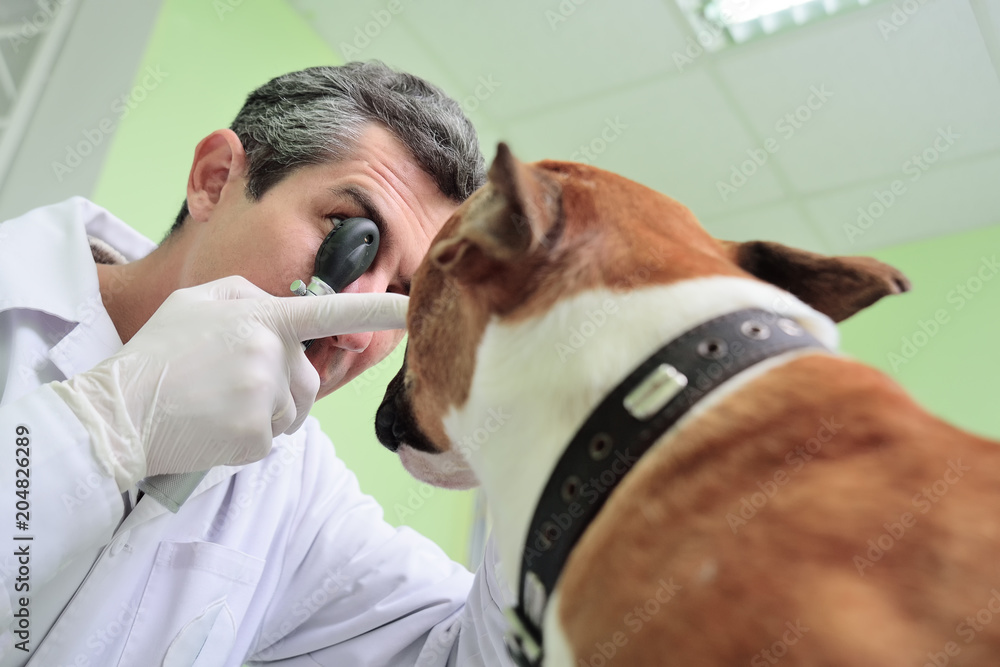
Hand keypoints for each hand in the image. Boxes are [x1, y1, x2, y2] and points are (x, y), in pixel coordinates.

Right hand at [51, 276, 406, 491]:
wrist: (118, 413)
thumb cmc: (157, 354)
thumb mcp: (196, 301)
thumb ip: (247, 296)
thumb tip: (281, 306)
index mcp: (261, 319)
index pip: (330, 313)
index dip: (374, 311)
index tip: (410, 308)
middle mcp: (271, 355)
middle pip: (307, 380)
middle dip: (281, 386)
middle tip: (228, 385)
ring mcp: (265, 398)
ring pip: (293, 412)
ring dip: (267, 413)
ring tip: (217, 405)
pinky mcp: (256, 438)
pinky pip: (270, 439)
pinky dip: (248, 439)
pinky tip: (213, 427)